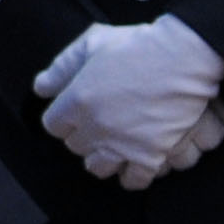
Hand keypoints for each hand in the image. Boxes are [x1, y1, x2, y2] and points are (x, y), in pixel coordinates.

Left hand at [36, 17, 223, 189]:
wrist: (182, 58)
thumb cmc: (136, 46)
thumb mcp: (92, 44)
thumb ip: (62, 67)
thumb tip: (40, 88)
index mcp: (75, 101)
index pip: (54, 125)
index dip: (65, 119)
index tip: (75, 115)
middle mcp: (94, 127)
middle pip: (76, 146)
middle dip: (85, 137)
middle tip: (100, 126)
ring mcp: (121, 144)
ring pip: (99, 167)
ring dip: (105, 159)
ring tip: (114, 148)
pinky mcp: (151, 155)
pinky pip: (134, 179)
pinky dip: (134, 175)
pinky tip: (137, 164)